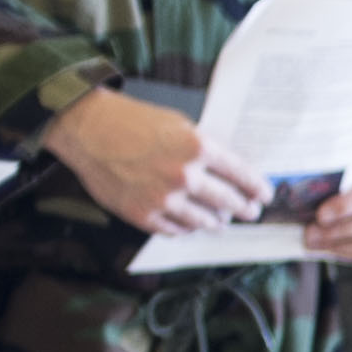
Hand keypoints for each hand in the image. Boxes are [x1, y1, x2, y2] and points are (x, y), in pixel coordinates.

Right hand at [48, 86, 265, 237]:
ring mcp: (163, 198)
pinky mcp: (142, 214)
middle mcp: (184, 175)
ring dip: (217, 222)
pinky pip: (175, 230)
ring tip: (221, 222)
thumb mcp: (178, 124)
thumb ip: (204, 148)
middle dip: (244, 209)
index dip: (258, 188)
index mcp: (198, 148)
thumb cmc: (132, 121)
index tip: (264, 195)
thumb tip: (229, 171)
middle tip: (250, 212)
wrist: (87, 129)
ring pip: (204, 222)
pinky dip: (186, 228)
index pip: (242, 175)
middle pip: (228, 202)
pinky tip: (190, 225)